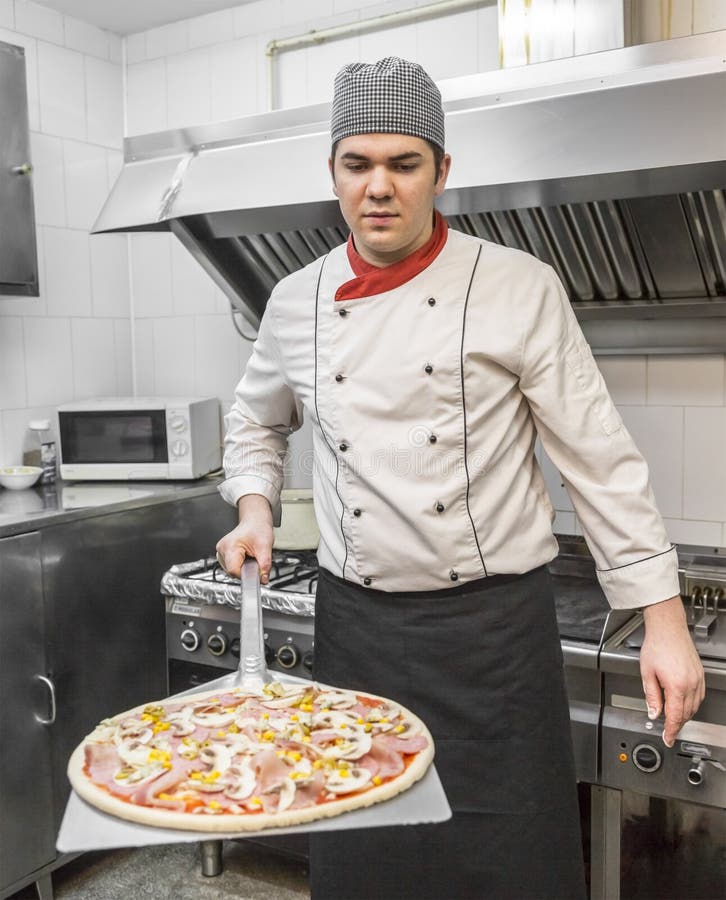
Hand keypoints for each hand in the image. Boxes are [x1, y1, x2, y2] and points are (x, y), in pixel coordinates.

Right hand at [215, 494, 273, 582]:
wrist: (254, 521)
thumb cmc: (258, 529)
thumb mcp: (265, 546)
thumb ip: (265, 564)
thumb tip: (263, 579)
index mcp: (229, 546)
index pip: (234, 571)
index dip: (247, 575)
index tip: (257, 572)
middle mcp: (221, 550)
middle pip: (233, 572)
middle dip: (246, 571)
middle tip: (255, 559)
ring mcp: (221, 553)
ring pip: (232, 571)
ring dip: (244, 569)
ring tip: (250, 556)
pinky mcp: (223, 555)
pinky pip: (232, 568)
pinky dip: (241, 566)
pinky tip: (245, 557)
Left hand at [640, 595, 704, 746]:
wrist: (668, 628)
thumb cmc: (656, 645)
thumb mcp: (647, 673)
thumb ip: (651, 696)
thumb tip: (653, 713)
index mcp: (676, 685)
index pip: (675, 716)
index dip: (671, 730)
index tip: (668, 738)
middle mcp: (690, 684)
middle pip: (686, 713)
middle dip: (677, 724)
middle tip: (668, 731)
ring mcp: (698, 679)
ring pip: (694, 706)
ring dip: (685, 715)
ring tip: (674, 718)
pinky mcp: (700, 675)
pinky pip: (699, 696)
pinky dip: (692, 704)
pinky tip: (684, 704)